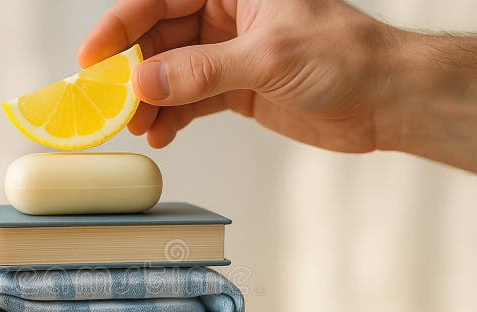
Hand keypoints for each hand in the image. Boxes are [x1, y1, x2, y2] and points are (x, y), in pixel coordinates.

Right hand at [78, 0, 399, 150]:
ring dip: (149, 100)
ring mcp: (229, 52)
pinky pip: (190, 99)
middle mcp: (227, 13)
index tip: (92, 58)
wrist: (384, 100)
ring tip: (136, 125)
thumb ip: (203, 70)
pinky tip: (161, 134)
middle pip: (159, 37)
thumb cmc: (345, 58)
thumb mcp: (269, 57)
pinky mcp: (236, 86)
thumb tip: (145, 82)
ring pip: (172, 72)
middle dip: (133, 72)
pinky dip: (172, 117)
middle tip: (109, 104)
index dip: (121, 27)